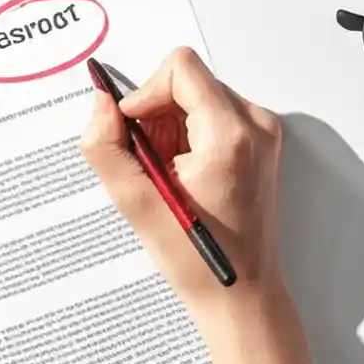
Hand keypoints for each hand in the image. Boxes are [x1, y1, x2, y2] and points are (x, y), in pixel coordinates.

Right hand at [82, 47, 310, 363]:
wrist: (240, 294)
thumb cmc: (200, 260)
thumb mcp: (136, 203)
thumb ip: (106, 146)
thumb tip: (101, 105)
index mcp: (231, 136)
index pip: (179, 68)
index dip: (144, 95)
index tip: (134, 132)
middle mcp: (256, 125)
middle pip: (187, 81)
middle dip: (157, 116)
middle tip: (153, 164)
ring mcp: (262, 133)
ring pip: (196, 96)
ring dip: (170, 128)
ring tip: (169, 174)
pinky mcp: (259, 142)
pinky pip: (210, 113)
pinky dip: (187, 135)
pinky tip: (184, 174)